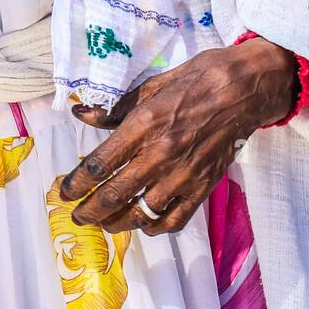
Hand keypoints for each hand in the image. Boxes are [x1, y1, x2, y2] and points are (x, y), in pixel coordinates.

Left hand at [59, 39, 297, 235]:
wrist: (244, 89)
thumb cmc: (196, 80)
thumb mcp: (151, 86)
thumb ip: (115, 108)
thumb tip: (80, 114)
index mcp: (144, 125)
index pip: (100, 164)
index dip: (77, 183)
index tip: (64, 193)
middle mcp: (161, 154)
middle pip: (114, 195)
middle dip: (89, 211)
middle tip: (77, 217)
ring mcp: (183, 175)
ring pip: (140, 214)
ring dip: (116, 223)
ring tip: (105, 224)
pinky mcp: (203, 187)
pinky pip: (174, 220)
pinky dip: (154, 228)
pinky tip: (144, 224)